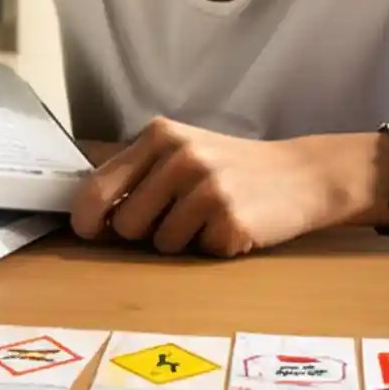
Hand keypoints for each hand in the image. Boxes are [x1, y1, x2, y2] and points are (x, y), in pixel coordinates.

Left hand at [69, 117, 349, 256]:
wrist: (302, 175)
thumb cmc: (233, 168)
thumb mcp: (183, 151)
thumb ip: (137, 172)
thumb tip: (86, 207)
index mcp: (162, 136)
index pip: (100, 186)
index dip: (87, 216)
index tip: (87, 230)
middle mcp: (182, 157)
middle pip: (126, 224)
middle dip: (144, 232)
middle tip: (178, 216)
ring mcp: (208, 189)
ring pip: (161, 244)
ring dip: (182, 241)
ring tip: (210, 217)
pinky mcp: (231, 222)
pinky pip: (197, 254)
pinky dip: (212, 248)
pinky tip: (233, 225)